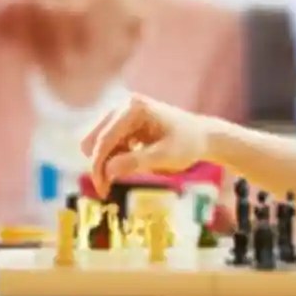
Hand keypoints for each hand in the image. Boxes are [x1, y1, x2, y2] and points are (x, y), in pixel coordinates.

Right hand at [79, 94, 213, 196]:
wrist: (201, 137)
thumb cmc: (187, 145)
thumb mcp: (165, 156)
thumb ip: (137, 162)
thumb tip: (108, 170)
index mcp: (134, 108)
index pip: (105, 138)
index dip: (99, 165)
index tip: (102, 190)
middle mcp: (123, 105)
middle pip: (94, 138)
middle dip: (99, 164)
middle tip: (108, 188)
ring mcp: (121, 111)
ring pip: (97, 141)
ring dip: (105, 160)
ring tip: (125, 174)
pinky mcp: (122, 121)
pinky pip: (106, 142)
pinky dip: (112, 156)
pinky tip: (129, 163)